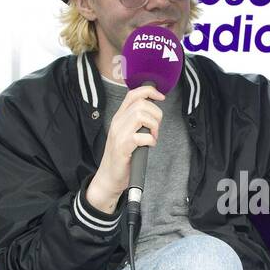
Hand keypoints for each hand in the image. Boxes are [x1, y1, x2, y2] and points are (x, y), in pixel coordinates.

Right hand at [87, 85, 165, 211]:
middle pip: (141, 104)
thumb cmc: (121, 156)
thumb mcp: (127, 133)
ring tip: (153, 137)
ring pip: (141, 116)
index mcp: (119, 117)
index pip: (133, 94)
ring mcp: (119, 134)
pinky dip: (150, 140)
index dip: (149, 91)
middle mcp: (117, 123)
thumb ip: (136, 122)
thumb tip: (154, 112)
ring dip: (154, 126)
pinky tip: (149, 145)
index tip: (160, 98)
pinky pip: (141, 136)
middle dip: (156, 114)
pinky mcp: (122, 147)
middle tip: (156, 128)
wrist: (109, 177)